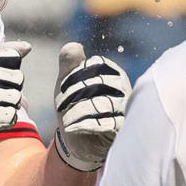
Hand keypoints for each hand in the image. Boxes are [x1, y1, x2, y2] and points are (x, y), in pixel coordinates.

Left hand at [53, 42, 129, 171]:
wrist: (79, 140)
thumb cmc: (75, 106)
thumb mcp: (67, 83)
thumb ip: (69, 64)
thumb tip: (74, 45)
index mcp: (113, 74)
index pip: (95, 64)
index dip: (74, 74)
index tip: (62, 87)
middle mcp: (124, 90)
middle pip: (97, 82)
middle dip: (72, 93)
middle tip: (60, 104)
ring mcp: (125, 111)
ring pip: (100, 104)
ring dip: (75, 112)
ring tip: (65, 119)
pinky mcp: (121, 131)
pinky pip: (102, 125)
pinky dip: (81, 126)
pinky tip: (69, 128)